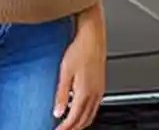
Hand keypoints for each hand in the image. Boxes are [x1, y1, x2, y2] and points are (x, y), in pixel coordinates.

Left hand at [54, 5, 106, 129]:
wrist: (93, 37)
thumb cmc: (79, 50)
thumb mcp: (65, 72)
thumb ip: (62, 94)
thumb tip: (57, 112)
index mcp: (85, 93)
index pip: (74, 119)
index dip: (64, 129)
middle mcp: (95, 94)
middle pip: (84, 121)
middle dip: (73, 128)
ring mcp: (99, 90)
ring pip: (91, 115)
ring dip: (80, 123)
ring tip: (69, 124)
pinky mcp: (101, 85)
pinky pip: (95, 107)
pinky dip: (86, 114)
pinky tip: (78, 109)